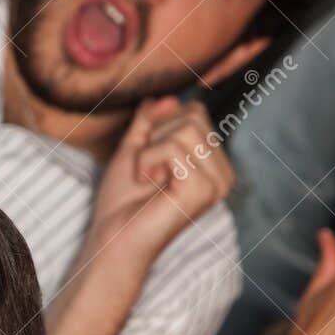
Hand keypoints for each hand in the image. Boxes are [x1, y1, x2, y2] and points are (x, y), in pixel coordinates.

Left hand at [85, 97, 233, 265]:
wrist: (111, 238)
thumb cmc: (121, 202)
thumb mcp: (134, 150)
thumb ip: (150, 123)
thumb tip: (167, 96)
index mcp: (213, 165)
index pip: (196, 112)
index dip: (160, 126)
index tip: (147, 159)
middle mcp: (223, 175)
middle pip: (193, 116)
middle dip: (155, 136)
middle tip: (146, 170)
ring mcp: (216, 184)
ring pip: (184, 129)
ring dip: (150, 150)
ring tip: (146, 178)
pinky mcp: (202, 190)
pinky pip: (174, 148)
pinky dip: (148, 160)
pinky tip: (148, 183)